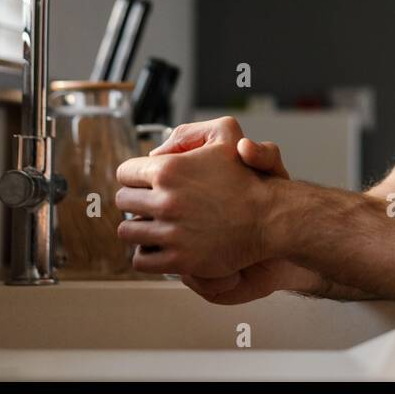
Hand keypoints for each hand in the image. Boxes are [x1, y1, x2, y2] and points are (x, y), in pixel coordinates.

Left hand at [136, 117, 321, 301]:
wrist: (270, 217)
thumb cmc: (249, 178)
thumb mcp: (226, 133)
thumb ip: (188, 134)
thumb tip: (154, 154)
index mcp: (168, 169)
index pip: (125, 173)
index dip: (135, 176)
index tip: (145, 183)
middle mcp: (165, 201)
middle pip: (123, 202)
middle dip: (135, 200)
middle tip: (151, 203)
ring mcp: (171, 232)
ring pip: (128, 232)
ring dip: (138, 228)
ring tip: (154, 225)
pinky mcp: (179, 260)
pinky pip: (141, 260)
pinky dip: (146, 254)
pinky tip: (160, 246)